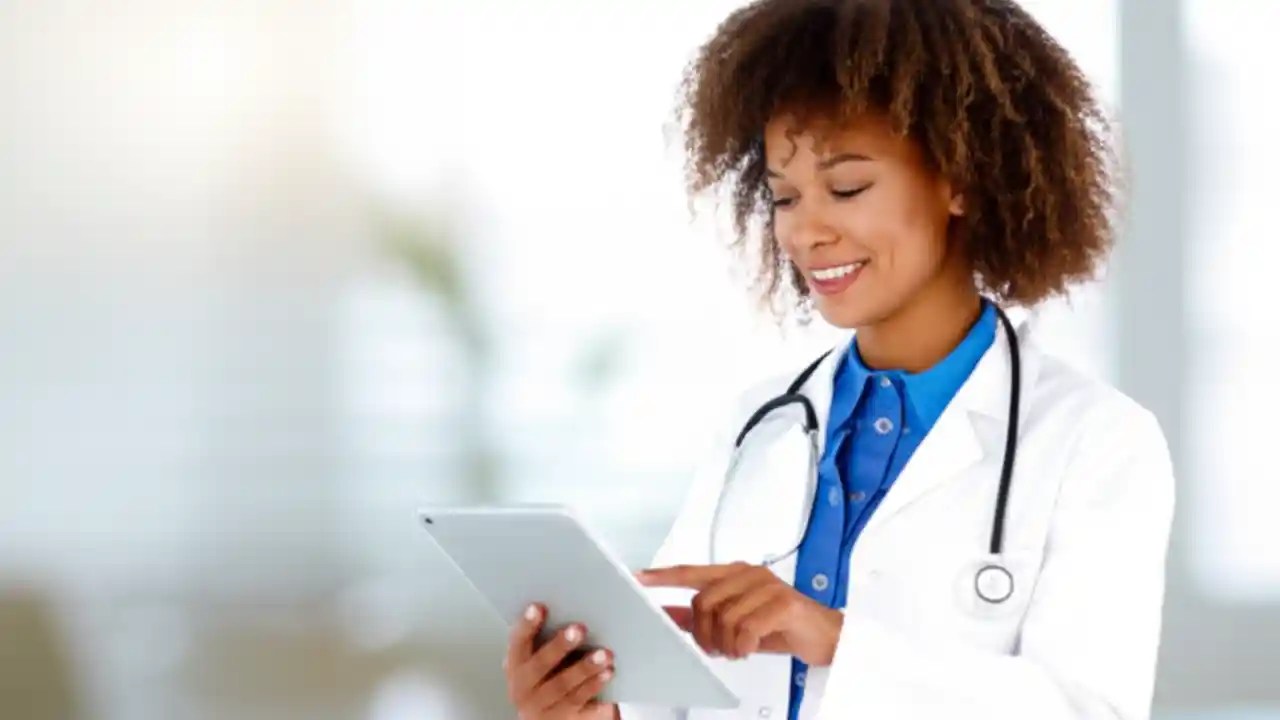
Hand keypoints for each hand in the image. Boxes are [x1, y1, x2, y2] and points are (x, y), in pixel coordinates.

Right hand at [503, 603, 618, 719]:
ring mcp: (544, 708)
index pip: (517, 643)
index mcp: (516, 667)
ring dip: (585, 668)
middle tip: (579, 628)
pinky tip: (608, 673)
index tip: (539, 607)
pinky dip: (595, 686)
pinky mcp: (566, 719)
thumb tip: (570, 605)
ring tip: (604, 653)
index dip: (526, 625)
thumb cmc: (550, 679)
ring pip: (563, 686)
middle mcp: (524, 689)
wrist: (552, 718)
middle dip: (559, 646)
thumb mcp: (541, 662)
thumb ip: (547, 639)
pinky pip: (581, 703)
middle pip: (540, 666)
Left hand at [637, 563, 843, 666]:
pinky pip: (747, 628)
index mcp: (734, 573)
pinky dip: (743, 645)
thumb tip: (667, 614)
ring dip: (726, 644)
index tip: (640, 578)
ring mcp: (767, 585)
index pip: (691, 572)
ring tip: (737, 649)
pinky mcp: (783, 603)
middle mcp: (749, 574)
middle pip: (703, 602)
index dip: (663, 576)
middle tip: (717, 648)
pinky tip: (749, 648)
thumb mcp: (734, 622)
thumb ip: (700, 616)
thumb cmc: (779, 626)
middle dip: (705, 634)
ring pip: (724, 618)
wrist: (824, 635)